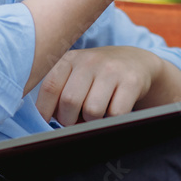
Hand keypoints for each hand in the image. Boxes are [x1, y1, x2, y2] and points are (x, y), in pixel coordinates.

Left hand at [35, 46, 164, 125]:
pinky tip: (112, 110)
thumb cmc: (98, 75)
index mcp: (70, 59)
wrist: (136, 62)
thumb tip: (45, 120)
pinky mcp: (131, 81)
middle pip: (70, 101)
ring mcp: (112, 70)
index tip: (48, 121)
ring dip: (92, 121)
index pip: (50, 87)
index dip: (46, 110)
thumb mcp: (76, 73)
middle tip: (76, 119)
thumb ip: (58, 91)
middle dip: (70, 119)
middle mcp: (90, 60)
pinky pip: (115, 113)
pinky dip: (111, 120)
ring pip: (92, 110)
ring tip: (96, 113)